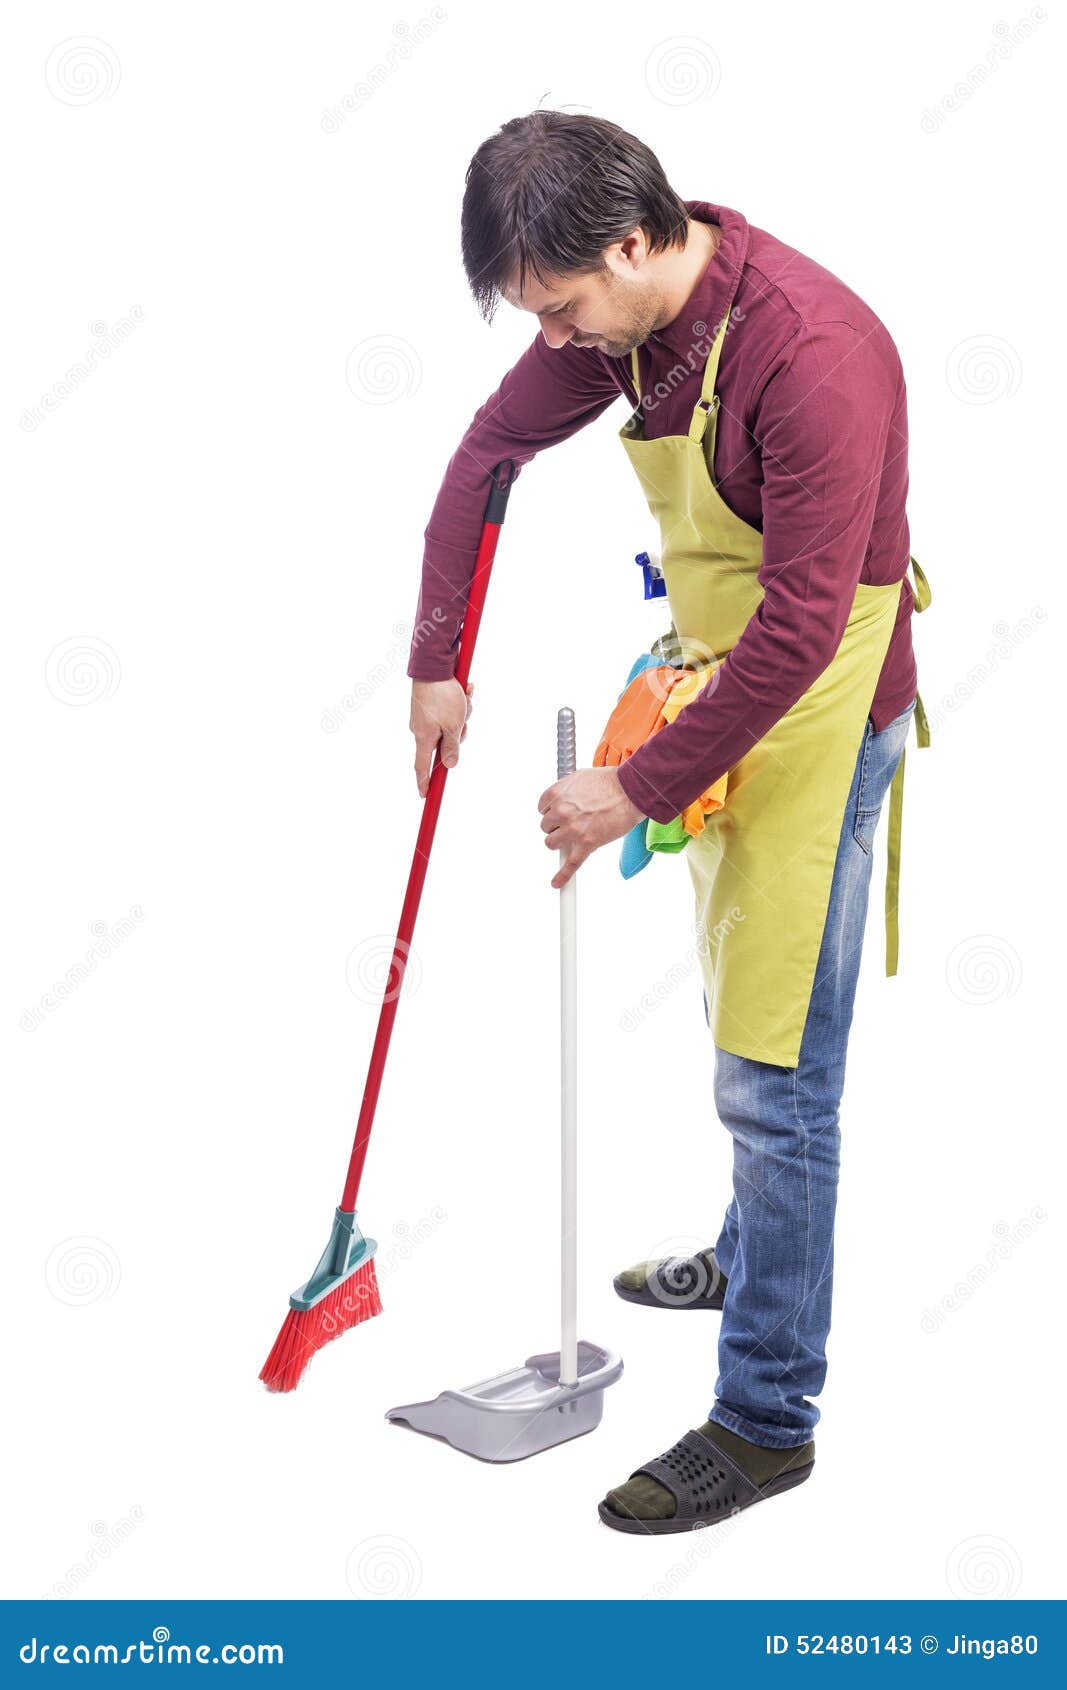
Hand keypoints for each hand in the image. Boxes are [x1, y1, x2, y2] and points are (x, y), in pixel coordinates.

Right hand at [410, 678, 471, 796]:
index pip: (422, 767)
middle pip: (443, 744)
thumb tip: (450, 766)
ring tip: (466, 698)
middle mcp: (421, 729)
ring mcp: (424, 717)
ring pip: (450, 726)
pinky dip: (459, 703)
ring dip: (463, 715)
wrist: (433, 664)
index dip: (424, 783)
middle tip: (466, 719)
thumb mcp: (454, 726)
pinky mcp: (429, 705)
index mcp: (425, 738)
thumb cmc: (443, 697)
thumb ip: (452, 747)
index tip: (424, 795)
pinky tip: (466, 689)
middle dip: (459, 733)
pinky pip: (448, 711)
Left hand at [538, 767, 643, 888]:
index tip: (560, 813)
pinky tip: (557, 883)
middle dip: (557, 826)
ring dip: (559, 843)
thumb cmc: (610, 782)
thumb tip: (563, 796)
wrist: (630, 791)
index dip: (552, 811)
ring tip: (570, 839)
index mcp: (557, 794)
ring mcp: (573, 829)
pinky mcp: (587, 844)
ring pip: (552, 843)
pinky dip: (563, 876)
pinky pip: (571, 864)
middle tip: (571, 823)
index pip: (542, 808)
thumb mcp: (581, 777)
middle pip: (546, 826)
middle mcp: (561, 811)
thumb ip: (567, 788)